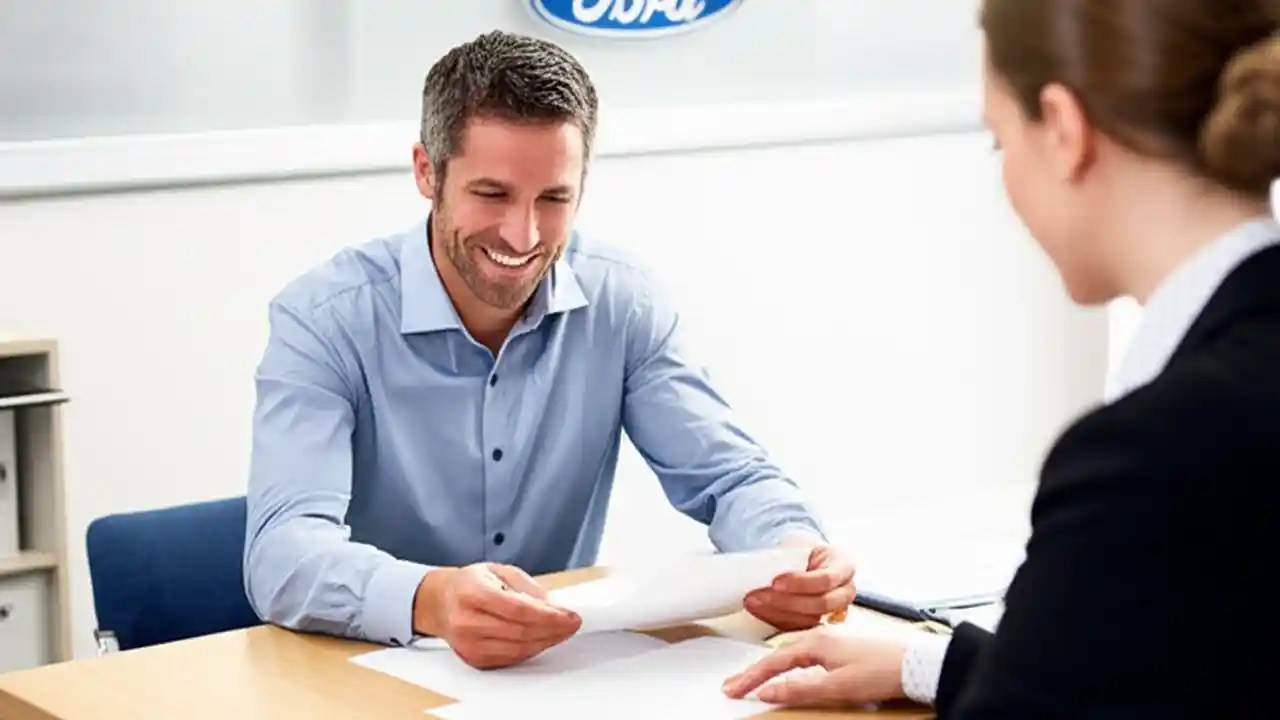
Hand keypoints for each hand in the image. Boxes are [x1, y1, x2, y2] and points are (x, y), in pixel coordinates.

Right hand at [413, 563, 581, 668]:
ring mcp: (468, 644)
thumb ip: (528, 587)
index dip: (549, 616)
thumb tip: (554, 607)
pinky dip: (531, 650)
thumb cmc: (470, 584)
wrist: (439, 603)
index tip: (571, 616)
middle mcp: (466, 621)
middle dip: (553, 629)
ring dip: (546, 641)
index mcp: (472, 592)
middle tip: (572, 624)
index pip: (517, 609)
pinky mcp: (474, 659)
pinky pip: (511, 658)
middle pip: (520, 632)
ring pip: (518, 649)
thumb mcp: (499, 571)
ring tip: (562, 631)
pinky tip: (543, 639)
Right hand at [722, 628, 907, 706]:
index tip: (732, 689)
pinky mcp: (844, 647)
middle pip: (779, 654)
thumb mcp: (837, 686)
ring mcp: (833, 640)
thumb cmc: (882, 670)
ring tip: (755, 678)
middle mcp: (821, 636)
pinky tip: (792, 668)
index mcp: (816, 642)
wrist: (917, 662)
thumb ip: (800, 689)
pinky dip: (790, 662)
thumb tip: (768, 693)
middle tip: (735, 686)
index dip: (750, 678)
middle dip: (755, 671)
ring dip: (772, 666)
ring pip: (792, 652)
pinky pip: (806, 653)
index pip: (773, 662)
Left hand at [745, 539, 855, 630]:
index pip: (827, 579)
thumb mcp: (801, 547)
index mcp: (844, 566)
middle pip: (821, 604)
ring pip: (809, 620)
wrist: (803, 562)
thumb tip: (764, 570)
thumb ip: (792, 558)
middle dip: (787, 601)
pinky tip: (759, 610)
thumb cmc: (803, 553)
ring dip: (777, 612)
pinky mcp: (818, 624)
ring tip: (753, 602)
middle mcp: (845, 592)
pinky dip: (775, 619)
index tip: (775, 581)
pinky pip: (799, 628)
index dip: (801, 583)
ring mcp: (835, 612)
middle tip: (759, 595)